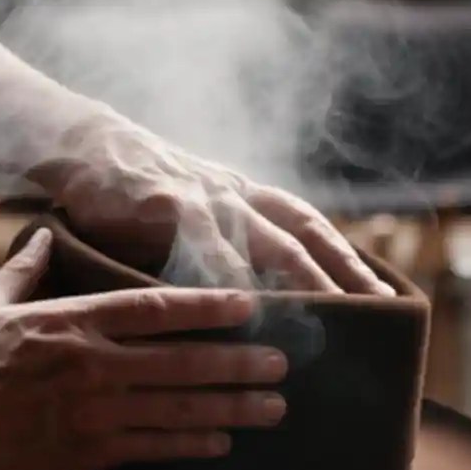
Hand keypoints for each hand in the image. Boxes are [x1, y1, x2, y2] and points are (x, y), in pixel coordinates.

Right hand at [0, 227, 290, 469]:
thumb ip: (24, 271)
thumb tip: (47, 236)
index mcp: (70, 322)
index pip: (154, 308)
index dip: (207, 305)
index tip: (248, 304)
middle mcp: (91, 365)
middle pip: (182, 360)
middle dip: (238, 362)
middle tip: (283, 363)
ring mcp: (93, 412)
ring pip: (177, 408)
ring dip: (231, 407)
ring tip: (273, 406)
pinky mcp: (88, 452)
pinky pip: (153, 447)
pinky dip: (191, 444)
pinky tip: (222, 441)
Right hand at [31, 106, 395, 295]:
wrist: (84, 146)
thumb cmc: (139, 193)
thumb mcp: (192, 211)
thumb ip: (223, 246)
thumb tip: (259, 299)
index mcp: (244, 198)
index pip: (311, 229)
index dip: (349, 261)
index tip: (385, 298)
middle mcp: (235, 196)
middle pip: (302, 238)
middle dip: (341, 277)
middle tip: (376, 317)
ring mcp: (204, 199)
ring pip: (266, 243)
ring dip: (300, 283)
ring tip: (328, 323)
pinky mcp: (166, 205)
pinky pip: (205, 247)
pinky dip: (228, 280)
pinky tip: (243, 313)